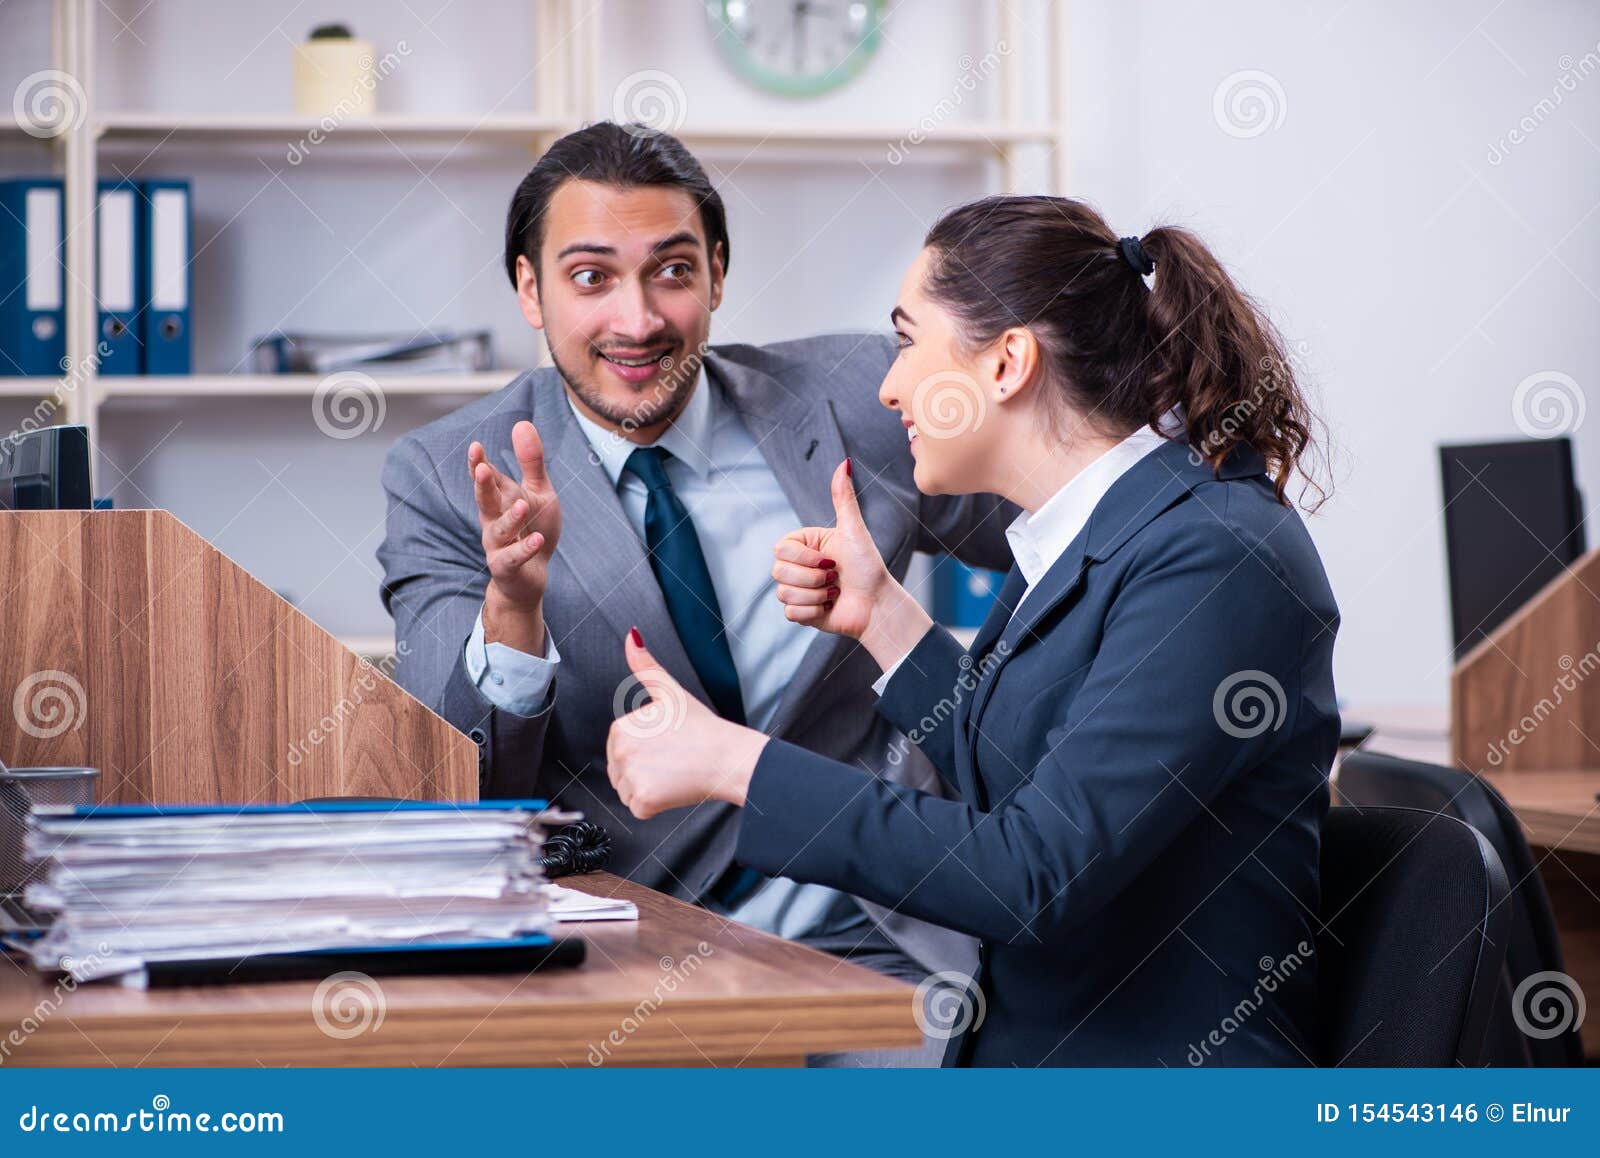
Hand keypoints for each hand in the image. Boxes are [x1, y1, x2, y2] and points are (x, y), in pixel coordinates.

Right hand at [469, 420, 561, 653]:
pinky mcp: (507, 567)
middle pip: (485, 501)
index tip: (475, 446)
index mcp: (501, 499)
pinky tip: (537, 540)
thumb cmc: (534, 528)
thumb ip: (531, 462)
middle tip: (482, 469)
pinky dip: (525, 549)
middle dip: (483, 486)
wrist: (531, 576)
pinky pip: (513, 558)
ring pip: (500, 530)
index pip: (487, 479)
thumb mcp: (539, 492)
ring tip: (524, 505)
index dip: (479, 464)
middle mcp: (494, 520)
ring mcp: (498, 544)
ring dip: (510, 518)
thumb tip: (522, 423)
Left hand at [605, 629, 768, 819]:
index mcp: (620, 727)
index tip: (668, 745)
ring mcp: (630, 775)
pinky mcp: (642, 800)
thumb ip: (645, 665)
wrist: (729, 757)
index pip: (621, 749)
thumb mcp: (670, 691)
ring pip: (628, 791)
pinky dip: (656, 806)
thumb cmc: (703, 728)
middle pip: (620, 771)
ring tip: (674, 773)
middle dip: (645, 770)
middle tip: (674, 759)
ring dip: (649, 789)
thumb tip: (632, 635)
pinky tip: (674, 789)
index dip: (646, 750)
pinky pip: (639, 809)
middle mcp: (619, 751)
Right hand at [773, 459, 931, 668]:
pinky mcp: (799, 612)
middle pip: (778, 571)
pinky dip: (813, 611)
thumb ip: (843, 498)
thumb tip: (844, 462)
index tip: (830, 560)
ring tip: (834, 592)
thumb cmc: (868, 566)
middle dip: (812, 578)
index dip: (805, 558)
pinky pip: (790, 613)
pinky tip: (828, 607)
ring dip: (816, 595)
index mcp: (804, 544)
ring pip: (784, 593)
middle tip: (834, 576)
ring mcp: (797, 589)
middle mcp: (797, 566)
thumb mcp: (853, 530)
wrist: (876, 604)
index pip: (780, 548)